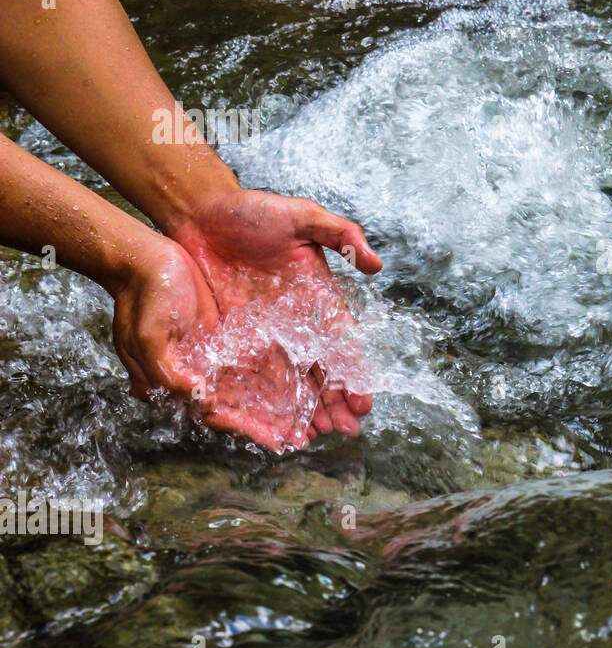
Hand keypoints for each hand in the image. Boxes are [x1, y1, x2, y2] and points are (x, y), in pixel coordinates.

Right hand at [112, 237, 308, 449]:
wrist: (144, 258)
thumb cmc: (143, 296)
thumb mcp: (148, 336)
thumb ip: (166, 371)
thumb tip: (197, 397)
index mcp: (168, 383)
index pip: (212, 413)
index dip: (244, 428)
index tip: (275, 440)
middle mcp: (190, 376)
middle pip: (233, 407)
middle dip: (265, 423)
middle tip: (301, 439)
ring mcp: (207, 357)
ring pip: (245, 389)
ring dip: (271, 406)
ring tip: (303, 420)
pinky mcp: (221, 339)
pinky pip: (248, 364)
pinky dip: (269, 377)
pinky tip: (294, 386)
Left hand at [169, 189, 382, 445]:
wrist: (198, 213)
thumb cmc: (251, 211)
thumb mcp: (302, 215)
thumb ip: (342, 234)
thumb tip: (377, 265)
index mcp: (317, 296)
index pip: (340, 343)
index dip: (353, 373)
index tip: (363, 401)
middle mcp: (295, 320)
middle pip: (319, 370)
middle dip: (334, 402)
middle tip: (346, 432)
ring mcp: (264, 330)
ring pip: (290, 379)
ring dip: (304, 409)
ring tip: (315, 435)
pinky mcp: (234, 335)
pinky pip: (252, 373)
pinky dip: (264, 399)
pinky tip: (274, 420)